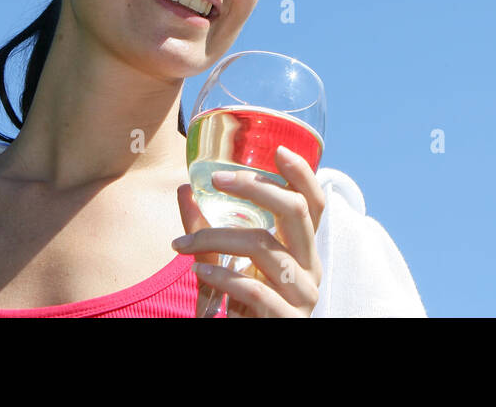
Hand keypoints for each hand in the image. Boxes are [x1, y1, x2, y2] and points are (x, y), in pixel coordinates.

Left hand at [173, 146, 326, 317]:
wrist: (250, 345)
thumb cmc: (241, 307)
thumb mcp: (226, 266)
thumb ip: (209, 232)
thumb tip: (185, 188)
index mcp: (303, 251)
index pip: (314, 204)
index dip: (302, 174)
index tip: (278, 150)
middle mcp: (311, 268)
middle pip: (295, 212)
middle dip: (255, 188)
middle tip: (217, 179)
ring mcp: (303, 296)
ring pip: (265, 248)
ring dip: (217, 239)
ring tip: (182, 245)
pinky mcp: (288, 320)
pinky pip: (255, 289)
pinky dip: (223, 278)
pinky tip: (199, 274)